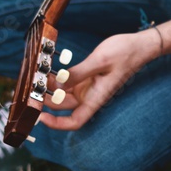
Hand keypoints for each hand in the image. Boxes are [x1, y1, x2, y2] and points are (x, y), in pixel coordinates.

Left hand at [40, 31, 159, 131]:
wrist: (138, 45)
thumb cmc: (125, 53)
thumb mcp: (100, 60)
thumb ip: (78, 73)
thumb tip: (58, 84)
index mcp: (97, 97)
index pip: (76, 121)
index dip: (58, 124)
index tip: (41, 117)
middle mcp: (91, 95)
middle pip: (64, 106)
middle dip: (47, 101)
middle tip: (32, 88)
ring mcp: (87, 86)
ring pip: (63, 93)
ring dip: (50, 87)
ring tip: (37, 75)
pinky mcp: (86, 77)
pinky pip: (67, 81)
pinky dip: (57, 77)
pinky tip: (47, 69)